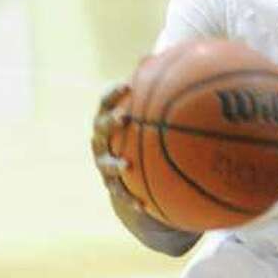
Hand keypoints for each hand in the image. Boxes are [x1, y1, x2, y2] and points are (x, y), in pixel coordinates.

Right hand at [91, 82, 155, 221]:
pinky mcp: (111, 184)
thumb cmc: (141, 132)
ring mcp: (103, 161)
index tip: (128, 86)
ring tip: (126, 166)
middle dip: (110, 122)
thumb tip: (176, 70)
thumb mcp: (148, 114)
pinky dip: (130, 199)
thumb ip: (158, 93)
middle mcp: (101, 138)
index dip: (114, 93)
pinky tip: (143, 206)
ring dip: (114, 163)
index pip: (106, 101)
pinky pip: (120, 192)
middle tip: (124, 118)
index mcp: (109, 118)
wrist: (127, 167)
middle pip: (101, 128)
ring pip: (105, 162)